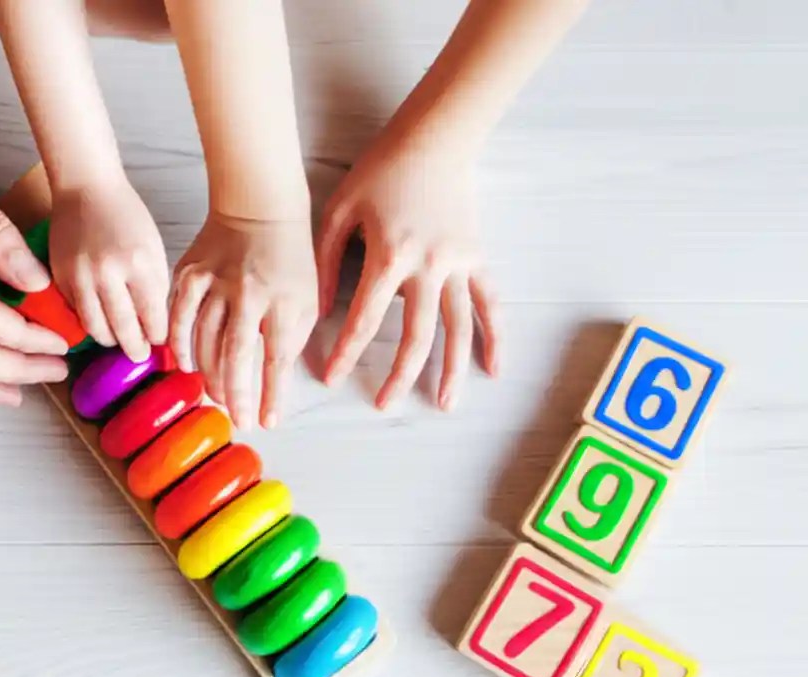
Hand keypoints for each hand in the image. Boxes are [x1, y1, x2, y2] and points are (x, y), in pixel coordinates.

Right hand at [49, 176, 169, 361]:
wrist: (86, 188)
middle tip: (139, 355)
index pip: (152, 319)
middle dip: (135, 349)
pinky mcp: (60, 277)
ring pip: (95, 329)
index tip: (158, 342)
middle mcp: (107, 273)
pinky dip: (88, 321)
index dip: (156, 336)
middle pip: (123, 331)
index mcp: (138, 264)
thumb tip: (155, 328)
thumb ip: (154, 288)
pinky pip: (76, 313)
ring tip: (119, 340)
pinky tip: (98, 319)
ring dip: (109, 340)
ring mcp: (80, 277)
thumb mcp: (152, 249)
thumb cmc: (126, 216)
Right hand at [169, 214, 317, 430]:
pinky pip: (179, 317)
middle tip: (236, 417)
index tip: (266, 422)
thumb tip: (275, 380)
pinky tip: (185, 364)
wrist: (259, 206)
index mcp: (284, 299)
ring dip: (209, 375)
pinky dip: (180, 344)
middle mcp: (248, 293)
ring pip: (204, 341)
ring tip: (215, 396)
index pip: (276, 359)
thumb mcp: (308, 297)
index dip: (270, 396)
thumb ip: (293, 338)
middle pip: (235, 356)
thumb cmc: (289, 257)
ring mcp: (215, 282)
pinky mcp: (190, 273)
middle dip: (235, 395)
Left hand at [317, 132, 499, 411]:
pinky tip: (494, 369)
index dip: (346, 351)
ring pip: (457, 328)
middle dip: (398, 374)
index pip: (365, 318)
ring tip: (442, 404)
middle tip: (382, 404)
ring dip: (450, 369)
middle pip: (416, 334)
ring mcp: (459, 264)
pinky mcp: (478, 258)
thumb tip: (312, 310)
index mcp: (390, 255)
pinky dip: (495, 337)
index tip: (329, 377)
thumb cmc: (378, 173)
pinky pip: (490, 303)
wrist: (432, 141)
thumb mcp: (339, 211)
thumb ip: (324, 261)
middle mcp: (429, 266)